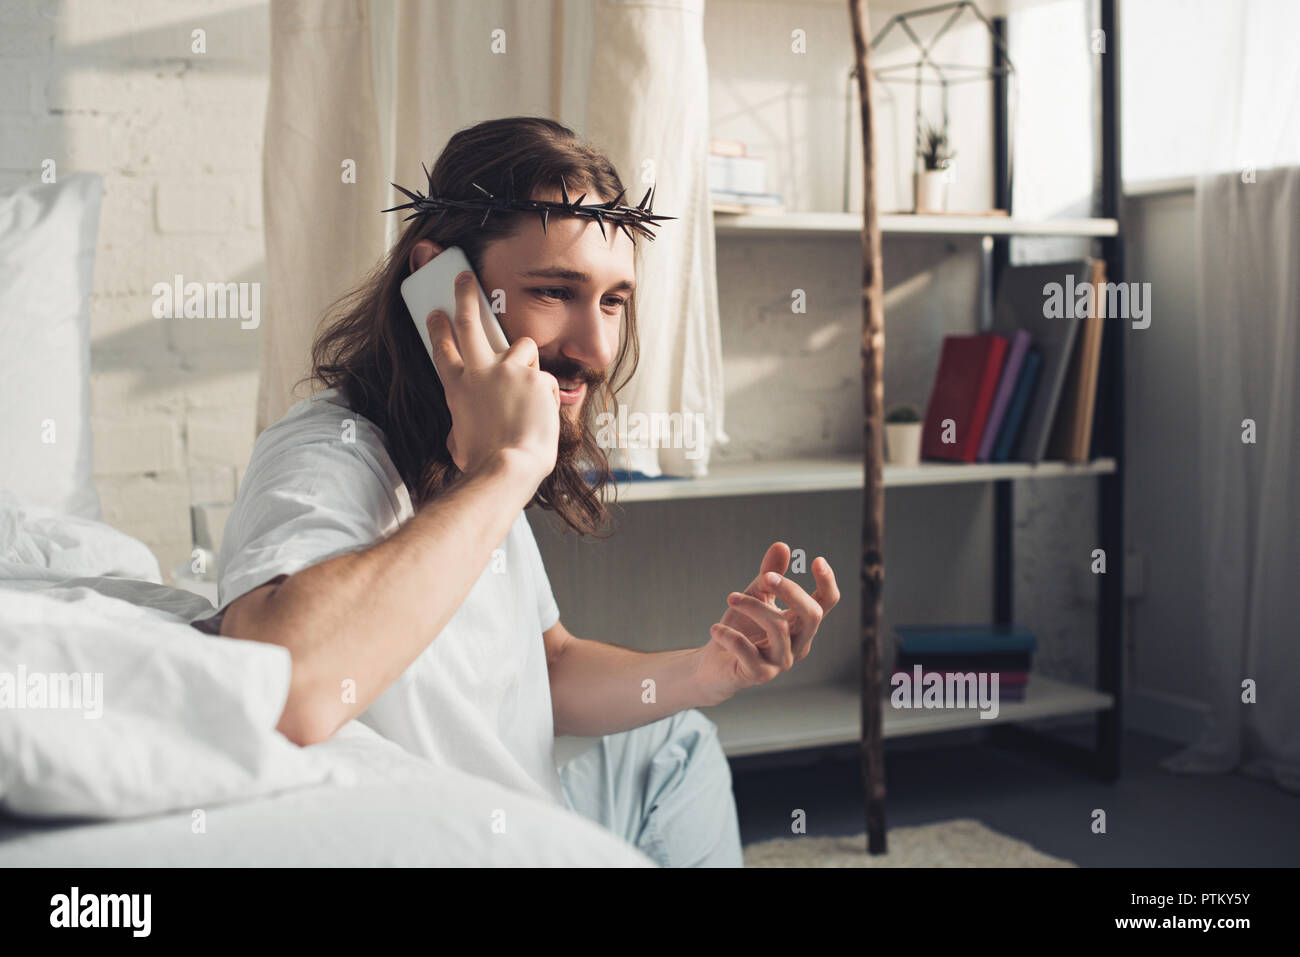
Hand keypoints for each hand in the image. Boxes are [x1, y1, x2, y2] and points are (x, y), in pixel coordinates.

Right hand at [426, 271, 559, 484]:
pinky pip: (546, 380)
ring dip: (527, 361)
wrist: (507, 467)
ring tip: (528, 390)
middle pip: (469, 322)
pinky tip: (542, 416)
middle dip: (465, 295)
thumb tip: (461, 432)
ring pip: (522, 346)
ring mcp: (507, 371)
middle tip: (464, 278)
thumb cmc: (483, 463)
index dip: (439, 328)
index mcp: (457, 388)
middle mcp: (478, 373)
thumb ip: (463, 425)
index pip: (444, 348)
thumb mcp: (460, 441)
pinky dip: (547, 396)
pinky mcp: (534, 377)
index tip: (436, 313)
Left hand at [693, 542, 840, 704]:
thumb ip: (769, 574)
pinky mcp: (759, 674)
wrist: (715, 663)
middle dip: (790, 590)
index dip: (827, 582)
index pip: (826, 603)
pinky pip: (747, 650)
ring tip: (730, 598)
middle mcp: (799, 644)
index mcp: (802, 623)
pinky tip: (715, 629)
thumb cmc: (741, 627)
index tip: (816, 560)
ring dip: (752, 607)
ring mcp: (781, 661)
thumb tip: (782, 545)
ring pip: (779, 628)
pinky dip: (730, 635)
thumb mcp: (755, 596)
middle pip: (812, 615)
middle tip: (765, 577)